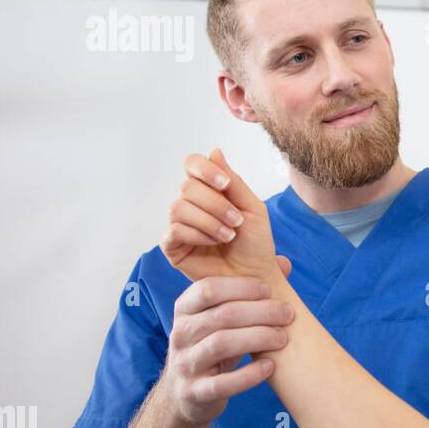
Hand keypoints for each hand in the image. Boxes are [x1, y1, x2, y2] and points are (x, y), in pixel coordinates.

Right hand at [161, 149, 277, 281]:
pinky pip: (173, 231)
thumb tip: (214, 151)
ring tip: (229, 235)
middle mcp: (191, 204)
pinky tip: (214, 243)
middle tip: (237, 222)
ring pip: (178, 207)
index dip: (204, 169)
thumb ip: (234, 181)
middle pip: (186, 187)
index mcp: (209, 190)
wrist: (255, 276)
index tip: (225, 184)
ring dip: (209, 220)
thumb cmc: (255, 243)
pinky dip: (197, 234)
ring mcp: (179, 225)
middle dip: (216, 204)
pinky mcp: (173, 246)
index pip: (192, 165)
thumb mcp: (252, 208)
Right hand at [165, 266, 295, 425]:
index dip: (242, 286)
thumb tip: (284, 262)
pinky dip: (250, 374)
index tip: (270, 289)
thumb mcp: (222, 317)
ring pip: (222, 344)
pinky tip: (271, 366)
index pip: (208, 289)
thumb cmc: (213, 345)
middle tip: (288, 314)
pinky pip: (223, 383)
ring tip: (283, 338)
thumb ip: (250, 291)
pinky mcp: (194, 393)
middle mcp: (180, 334)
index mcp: (185, 309)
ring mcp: (185, 365)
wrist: (188, 394)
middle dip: (261, 312)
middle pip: (222, 315)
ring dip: (259, 338)